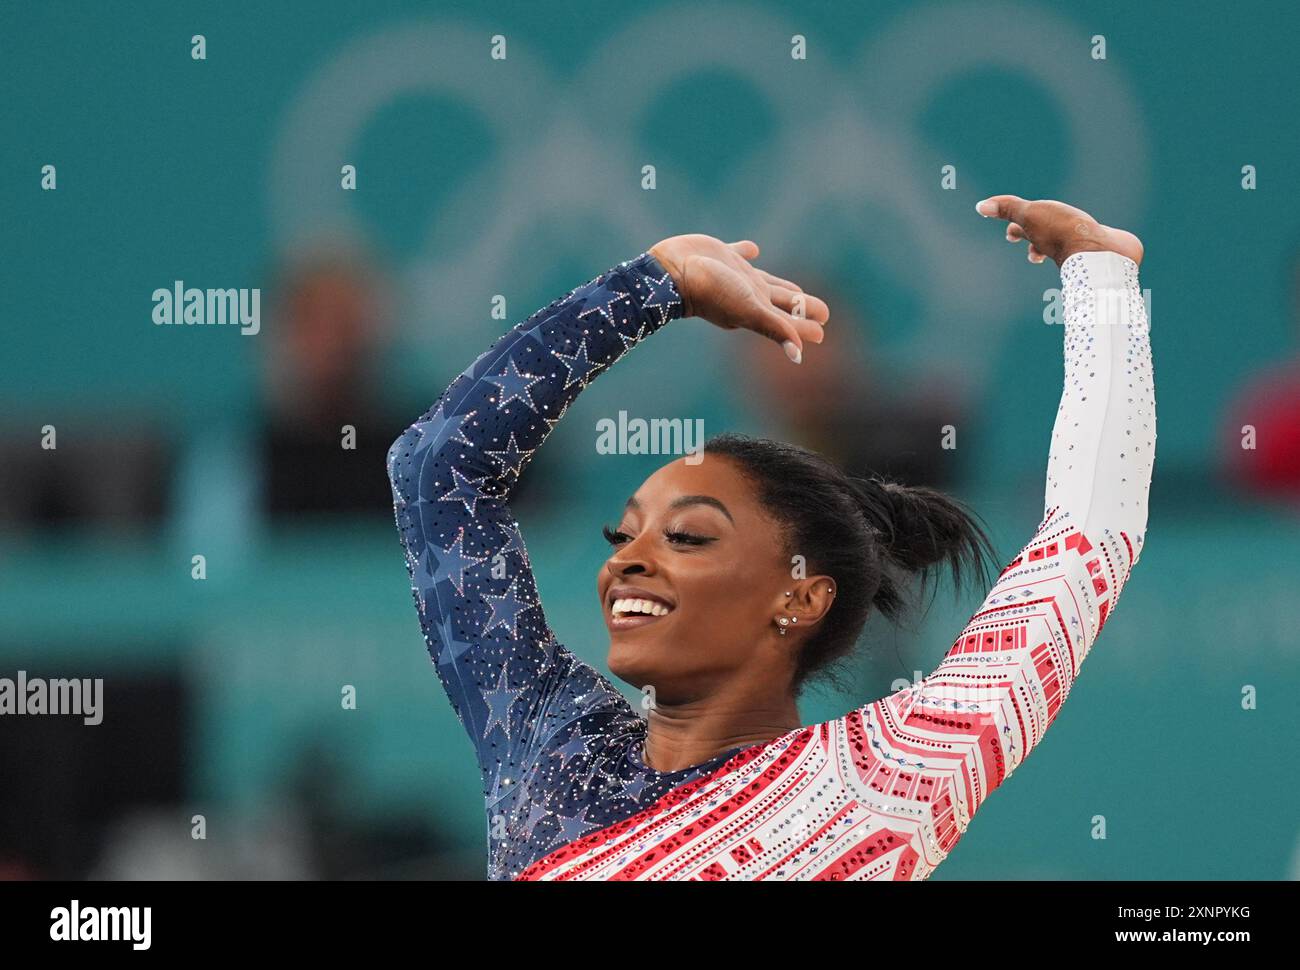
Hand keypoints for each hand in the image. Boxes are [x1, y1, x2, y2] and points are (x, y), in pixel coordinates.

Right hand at [649, 234, 828, 362]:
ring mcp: (736, 276)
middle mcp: (749, 295)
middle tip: (821, 313)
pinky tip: (753, 249)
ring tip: (796, 289)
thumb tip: (800, 357)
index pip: (789, 320)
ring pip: (766, 282)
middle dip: (801, 307)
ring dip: (782, 286)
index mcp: (757, 309)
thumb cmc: (711, 292)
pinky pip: (739, 254)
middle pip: (783, 302)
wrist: (672, 273)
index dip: (806, 325)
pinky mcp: (722, 255)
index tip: (823, 331)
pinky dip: (747, 252)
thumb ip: (775, 328)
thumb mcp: (748, 310)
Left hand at [975, 196, 1143, 267]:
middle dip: (1035, 242)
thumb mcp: (1030, 215)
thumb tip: (980, 206)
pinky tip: (1107, 241)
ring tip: (1075, 245)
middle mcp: (1059, 242)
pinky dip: (1098, 242)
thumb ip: (1009, 209)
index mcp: (1040, 234)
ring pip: (1070, 244)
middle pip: (1042, 241)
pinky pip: (1099, 243)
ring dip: (1068, 244)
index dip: (1014, 228)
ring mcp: (1082, 245)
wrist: (1100, 252)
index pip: (1022, 229)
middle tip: (1031, 250)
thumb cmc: (1063, 232)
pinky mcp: (1105, 246)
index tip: (1009, 232)